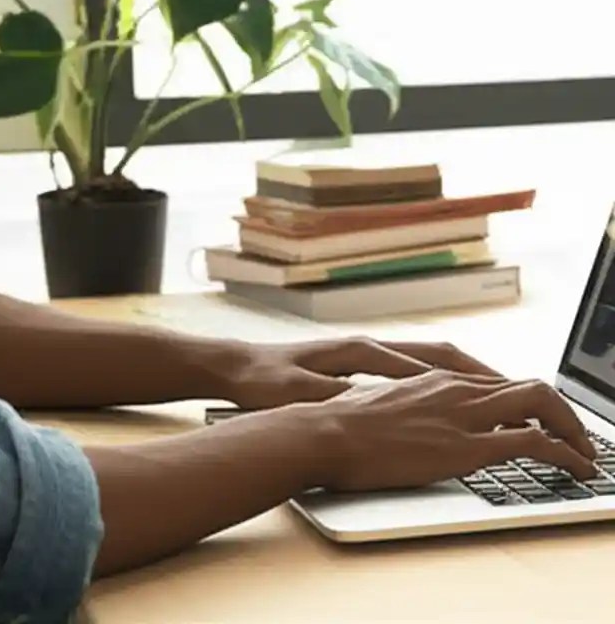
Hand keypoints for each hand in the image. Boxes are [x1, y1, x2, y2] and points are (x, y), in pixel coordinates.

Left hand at [220, 336, 501, 409]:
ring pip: (426, 357)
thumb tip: (373, 403)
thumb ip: (337, 399)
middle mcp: (366, 346)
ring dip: (461, 372)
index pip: (427, 362)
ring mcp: (361, 353)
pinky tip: (447, 394)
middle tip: (516, 391)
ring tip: (495, 392)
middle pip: (438, 353)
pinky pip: (409, 366)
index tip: (499, 395)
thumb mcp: (298, 394)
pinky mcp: (353, 363)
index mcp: (359, 352)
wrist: (232, 367)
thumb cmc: (262, 382)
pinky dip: (436, 377)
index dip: (465, 380)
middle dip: (478, 372)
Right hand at [307, 370, 597, 490]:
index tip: (535, 420)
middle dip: (559, 410)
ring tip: (582, 454)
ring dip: (571, 428)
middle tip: (572, 436)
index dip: (522, 400)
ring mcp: (462, 413)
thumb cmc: (329, 427)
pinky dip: (565, 452)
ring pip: (541, 403)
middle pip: (526, 385)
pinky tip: (573, 467)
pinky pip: (534, 440)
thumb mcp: (368, 408)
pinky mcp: (466, 445)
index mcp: (428, 378)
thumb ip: (395, 411)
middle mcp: (452, 386)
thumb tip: (400, 426)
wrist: (317, 434)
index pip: (493, 380)